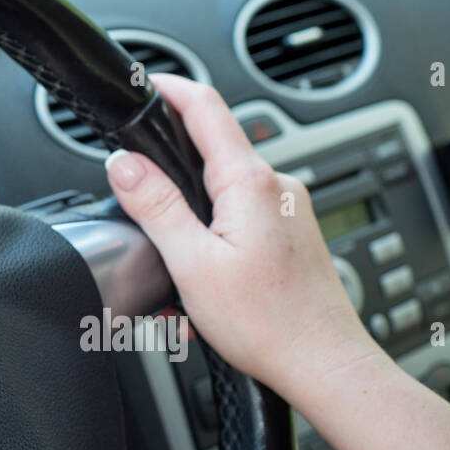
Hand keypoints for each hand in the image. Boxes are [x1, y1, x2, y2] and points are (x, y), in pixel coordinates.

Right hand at [107, 73, 449, 449]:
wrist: (326, 366)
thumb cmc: (270, 324)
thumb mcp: (193, 264)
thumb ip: (155, 206)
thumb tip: (123, 163)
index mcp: (250, 183)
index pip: (206, 107)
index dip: (169, 87)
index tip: (143, 83)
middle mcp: (277, 187)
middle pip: (209, 152)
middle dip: (168, 179)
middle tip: (138, 209)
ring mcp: (288, 209)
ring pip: (222, 194)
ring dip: (189, 225)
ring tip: (176, 277)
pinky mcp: (292, 233)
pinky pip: (241, 219)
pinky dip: (212, 243)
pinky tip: (204, 287)